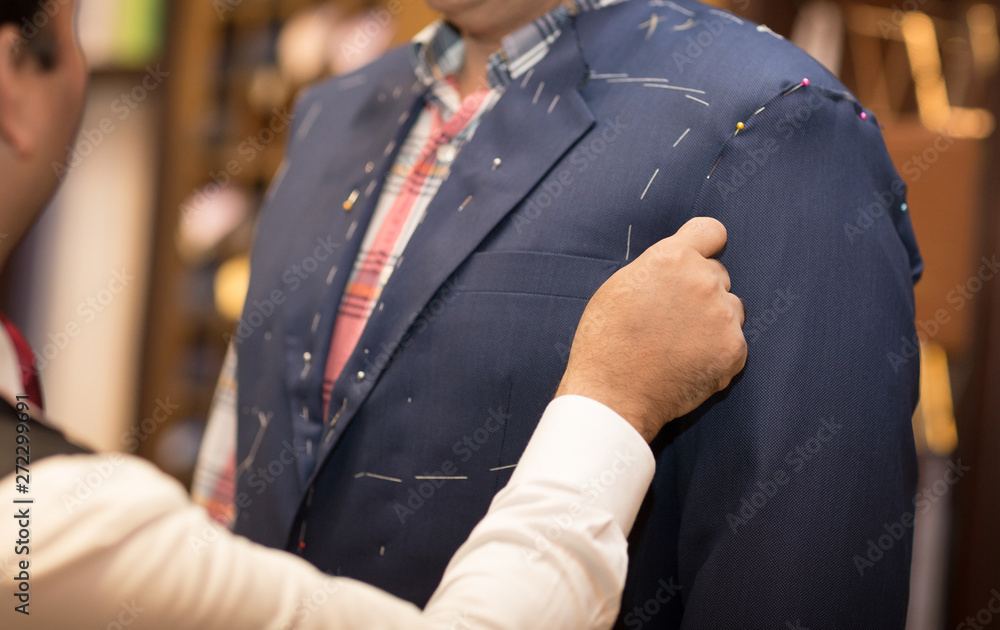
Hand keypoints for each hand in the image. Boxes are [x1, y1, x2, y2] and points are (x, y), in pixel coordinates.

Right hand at [556, 217, 746, 441]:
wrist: (613, 394)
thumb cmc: (606, 341)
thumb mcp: (620, 286)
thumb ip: (657, 268)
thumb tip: (680, 265)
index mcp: (672, 258)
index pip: (712, 231)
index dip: (704, 246)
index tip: (698, 260)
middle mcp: (703, 280)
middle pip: (718, 274)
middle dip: (700, 291)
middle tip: (672, 319)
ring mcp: (723, 315)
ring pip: (730, 308)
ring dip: (713, 321)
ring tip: (679, 345)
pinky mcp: (734, 349)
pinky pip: (734, 341)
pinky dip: (717, 352)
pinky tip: (689, 364)